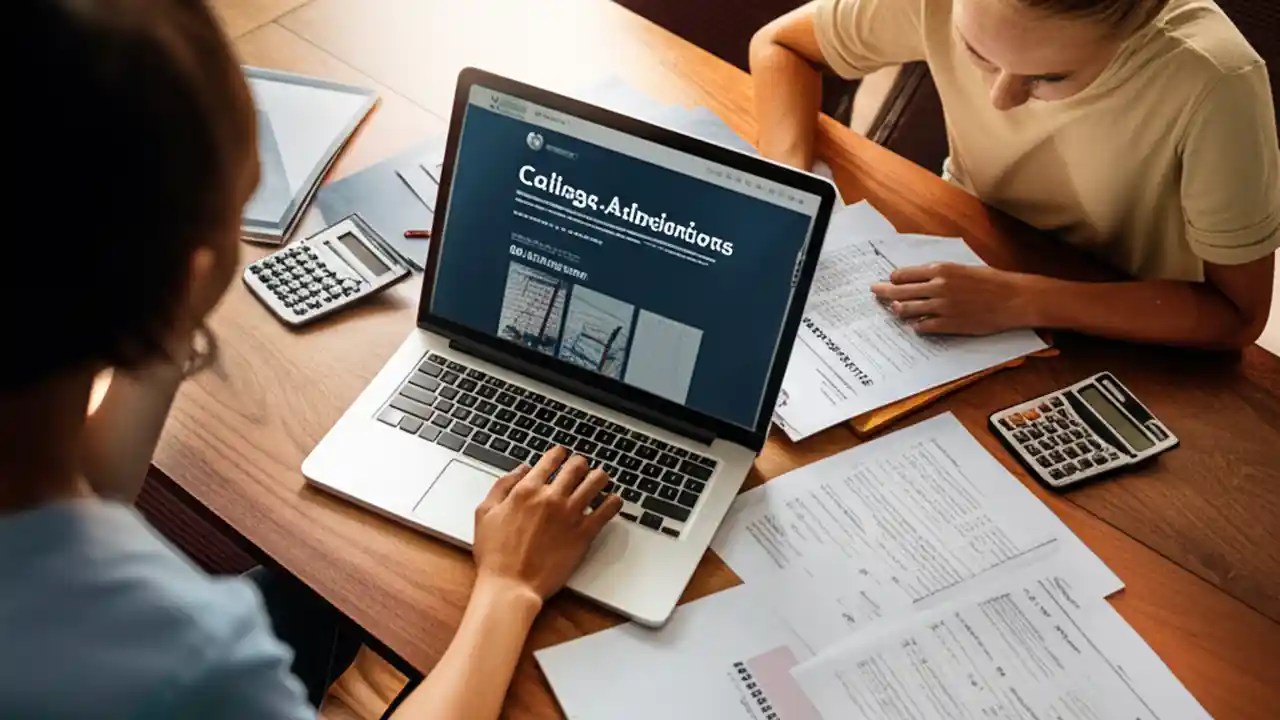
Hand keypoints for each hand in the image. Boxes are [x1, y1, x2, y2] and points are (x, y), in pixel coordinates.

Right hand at [473, 446, 621, 600]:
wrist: (510, 586)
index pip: (552, 459)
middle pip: (577, 466)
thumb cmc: (495, 555)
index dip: (560, 454)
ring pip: (597, 481)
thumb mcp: (485, 512)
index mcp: (527, 490)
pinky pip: (608, 509)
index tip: (563, 456)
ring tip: (599, 481)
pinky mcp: (584, 534)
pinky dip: (614, 501)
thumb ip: (502, 485)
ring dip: (599, 477)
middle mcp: (551, 498)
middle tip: (581, 468)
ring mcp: (570, 515)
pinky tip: (612, 502)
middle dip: (580, 464)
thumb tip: (521, 469)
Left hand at [870, 263, 1039, 335]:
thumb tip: (919, 278)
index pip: (903, 274)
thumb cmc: (991, 281)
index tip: (888, 280)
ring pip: (907, 310)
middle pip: (899, 291)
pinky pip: (923, 327)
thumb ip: (939, 274)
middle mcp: (937, 287)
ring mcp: (942, 307)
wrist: (1013, 298)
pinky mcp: (949, 324)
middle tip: (874, 293)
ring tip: (893, 310)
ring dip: (898, 310)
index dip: (893, 278)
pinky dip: (916, 326)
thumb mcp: (962, 269)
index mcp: (940, 270)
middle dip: (884, 293)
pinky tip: (915, 325)